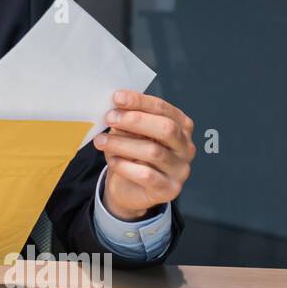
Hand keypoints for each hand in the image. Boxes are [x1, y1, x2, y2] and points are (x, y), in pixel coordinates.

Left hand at [93, 90, 195, 219]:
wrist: (129, 188)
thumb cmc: (131, 155)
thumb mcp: (129, 133)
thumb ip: (127, 120)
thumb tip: (115, 108)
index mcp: (180, 126)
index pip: (163, 108)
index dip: (140, 101)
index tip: (117, 98)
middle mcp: (185, 147)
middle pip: (166, 128)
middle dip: (135, 120)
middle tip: (110, 118)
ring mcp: (180, 169)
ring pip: (154, 152)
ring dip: (122, 144)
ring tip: (101, 141)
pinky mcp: (169, 189)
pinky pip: (147, 175)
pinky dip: (125, 166)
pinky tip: (113, 161)